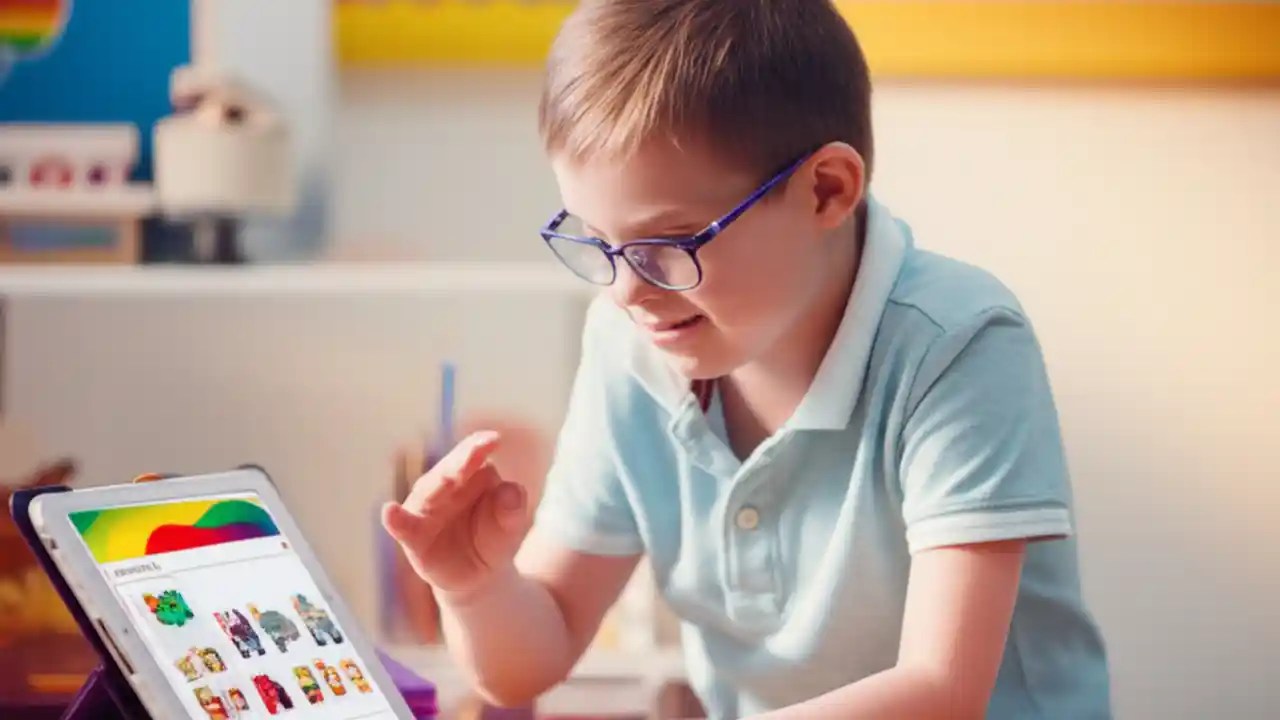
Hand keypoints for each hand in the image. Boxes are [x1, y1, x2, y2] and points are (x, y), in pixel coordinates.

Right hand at [381, 431, 531, 601]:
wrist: (479, 575)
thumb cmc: (494, 539)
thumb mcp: (510, 527)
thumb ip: (513, 510)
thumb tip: (513, 490)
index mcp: (471, 475)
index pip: (473, 456)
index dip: (480, 447)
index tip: (494, 439)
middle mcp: (443, 486)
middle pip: (449, 471)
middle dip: (461, 462)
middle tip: (475, 453)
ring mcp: (425, 509)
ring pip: (427, 494)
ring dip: (433, 489)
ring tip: (444, 480)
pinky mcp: (414, 536)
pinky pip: (405, 527)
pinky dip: (397, 520)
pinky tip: (390, 512)